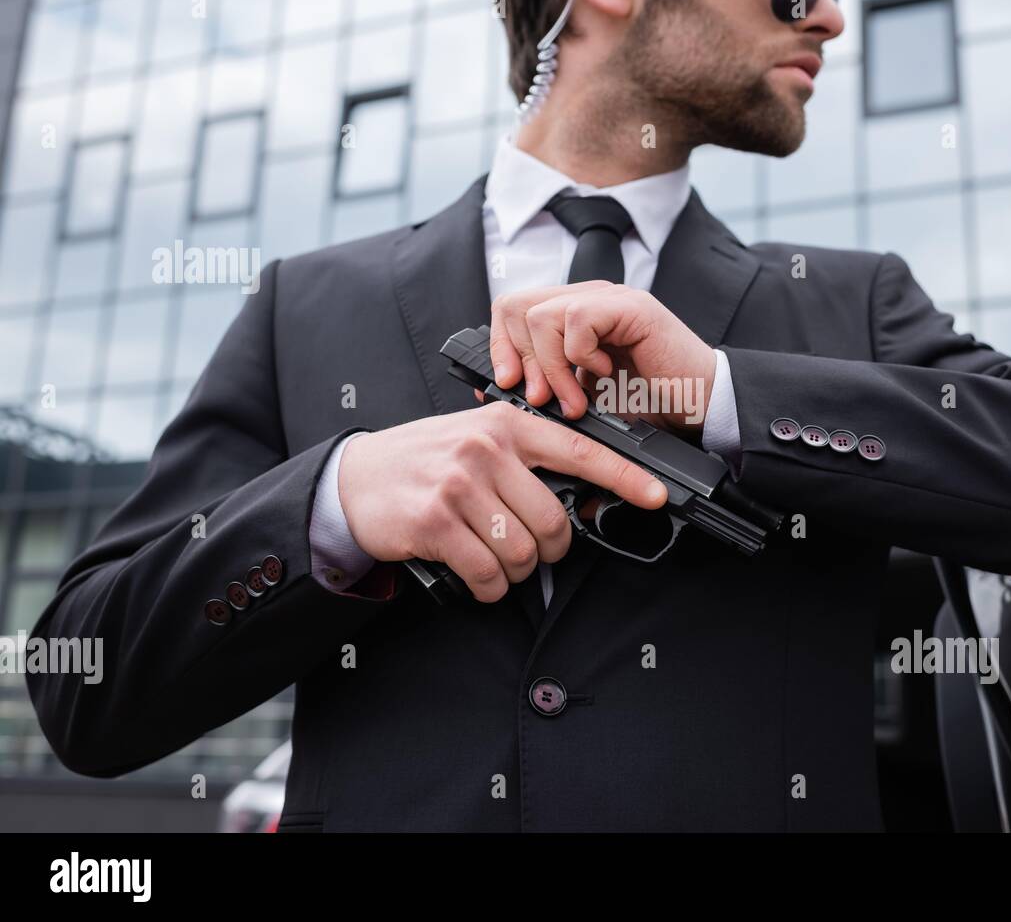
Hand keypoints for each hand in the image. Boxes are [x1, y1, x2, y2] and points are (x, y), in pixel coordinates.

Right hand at [337, 402, 667, 601]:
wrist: (353, 480)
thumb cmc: (422, 463)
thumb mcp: (474, 440)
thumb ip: (523, 459)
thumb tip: (576, 498)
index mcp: (505, 423)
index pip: (580, 450)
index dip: (625, 476)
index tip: (656, 495)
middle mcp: (485, 448)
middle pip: (553, 521)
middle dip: (549, 550)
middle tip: (529, 550)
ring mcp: (460, 484)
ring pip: (523, 551)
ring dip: (515, 572)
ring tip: (493, 560)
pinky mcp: (436, 522)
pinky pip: (488, 573)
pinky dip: (489, 587)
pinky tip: (476, 577)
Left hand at [489, 282, 716, 435]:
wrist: (699, 405)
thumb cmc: (649, 401)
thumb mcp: (582, 396)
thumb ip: (546, 384)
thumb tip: (499, 388)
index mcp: (571, 314)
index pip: (510, 310)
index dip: (500, 348)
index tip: (507, 385)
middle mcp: (586, 299)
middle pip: (515, 307)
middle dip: (521, 361)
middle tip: (541, 398)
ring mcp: (608, 299)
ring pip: (541, 315)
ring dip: (552, 368)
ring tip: (576, 399)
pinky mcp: (629, 306)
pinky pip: (577, 320)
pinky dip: (582, 357)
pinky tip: (605, 373)